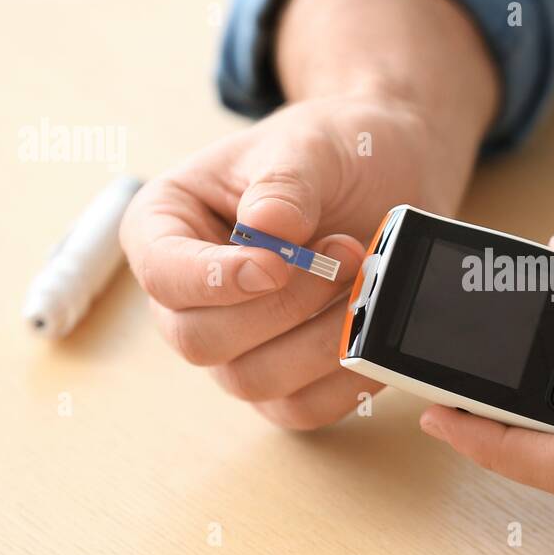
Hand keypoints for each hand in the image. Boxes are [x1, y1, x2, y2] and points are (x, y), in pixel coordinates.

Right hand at [121, 0, 497, 428]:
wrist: (390, 174)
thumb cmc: (333, 152)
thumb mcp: (310, 146)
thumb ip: (285, 184)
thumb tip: (268, 230)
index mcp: (167, 226)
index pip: (163, 274)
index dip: (214, 281)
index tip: (276, 266)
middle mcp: (190, 296)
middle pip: (202, 341)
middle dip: (283, 307)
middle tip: (349, 255)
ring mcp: (236, 345)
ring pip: (254, 382)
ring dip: (321, 341)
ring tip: (369, 281)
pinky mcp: (287, 379)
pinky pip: (304, 408)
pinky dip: (346, 378)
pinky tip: (376, 328)